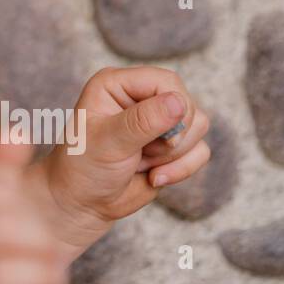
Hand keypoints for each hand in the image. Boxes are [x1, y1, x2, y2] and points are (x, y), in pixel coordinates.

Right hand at [0, 137, 70, 283]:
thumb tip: (19, 132)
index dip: (23, 192)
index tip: (31, 212)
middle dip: (36, 222)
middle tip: (48, 241)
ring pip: (3, 233)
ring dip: (43, 248)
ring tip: (54, 260)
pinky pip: (2, 275)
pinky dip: (38, 274)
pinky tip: (51, 277)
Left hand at [40, 65, 211, 248]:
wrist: (82, 203)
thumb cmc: (83, 166)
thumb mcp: (108, 141)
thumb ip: (143, 121)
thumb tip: (179, 102)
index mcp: (116, 84)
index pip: (167, 81)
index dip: (174, 108)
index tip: (162, 138)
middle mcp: (139, 96)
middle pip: (187, 103)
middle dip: (173, 137)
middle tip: (142, 152)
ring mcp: (158, 121)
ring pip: (198, 126)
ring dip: (174, 155)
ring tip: (141, 163)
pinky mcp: (171, 145)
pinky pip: (200, 150)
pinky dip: (181, 169)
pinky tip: (153, 177)